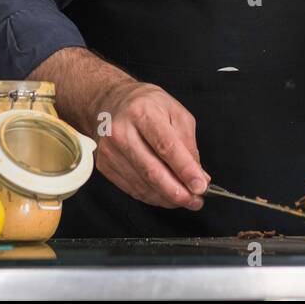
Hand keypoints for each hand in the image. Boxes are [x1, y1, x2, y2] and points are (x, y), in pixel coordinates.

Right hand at [28, 47, 209, 208]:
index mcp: (142, 112)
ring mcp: (110, 150)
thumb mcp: (175, 112)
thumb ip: (188, 144)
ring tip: (185, 199)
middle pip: (152, 171)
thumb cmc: (146, 106)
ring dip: (167, 197)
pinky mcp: (104, 165)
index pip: (166, 146)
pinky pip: (132, 189)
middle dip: (177, 191)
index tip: (200, 186)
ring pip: (142, 185)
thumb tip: (198, 176)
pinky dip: (152, 197)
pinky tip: (165, 195)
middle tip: (195, 201)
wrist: (110, 102)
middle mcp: (121, 131)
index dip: (184, 169)